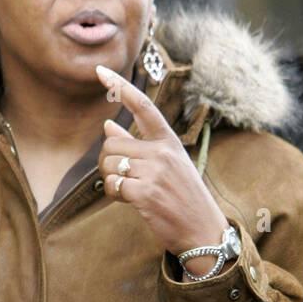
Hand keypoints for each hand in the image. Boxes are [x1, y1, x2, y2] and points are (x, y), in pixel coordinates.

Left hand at [95, 63, 229, 264]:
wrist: (203, 230)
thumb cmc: (182, 196)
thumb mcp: (167, 165)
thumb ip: (138, 144)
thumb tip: (107, 125)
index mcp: (169, 141)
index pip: (142, 105)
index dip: (120, 86)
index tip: (99, 71)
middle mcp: (163, 152)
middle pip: (111, 144)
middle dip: (108, 161)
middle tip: (122, 177)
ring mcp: (155, 172)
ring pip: (109, 164)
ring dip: (110, 179)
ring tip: (129, 189)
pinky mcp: (145, 193)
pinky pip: (112, 185)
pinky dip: (114, 194)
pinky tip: (130, 200)